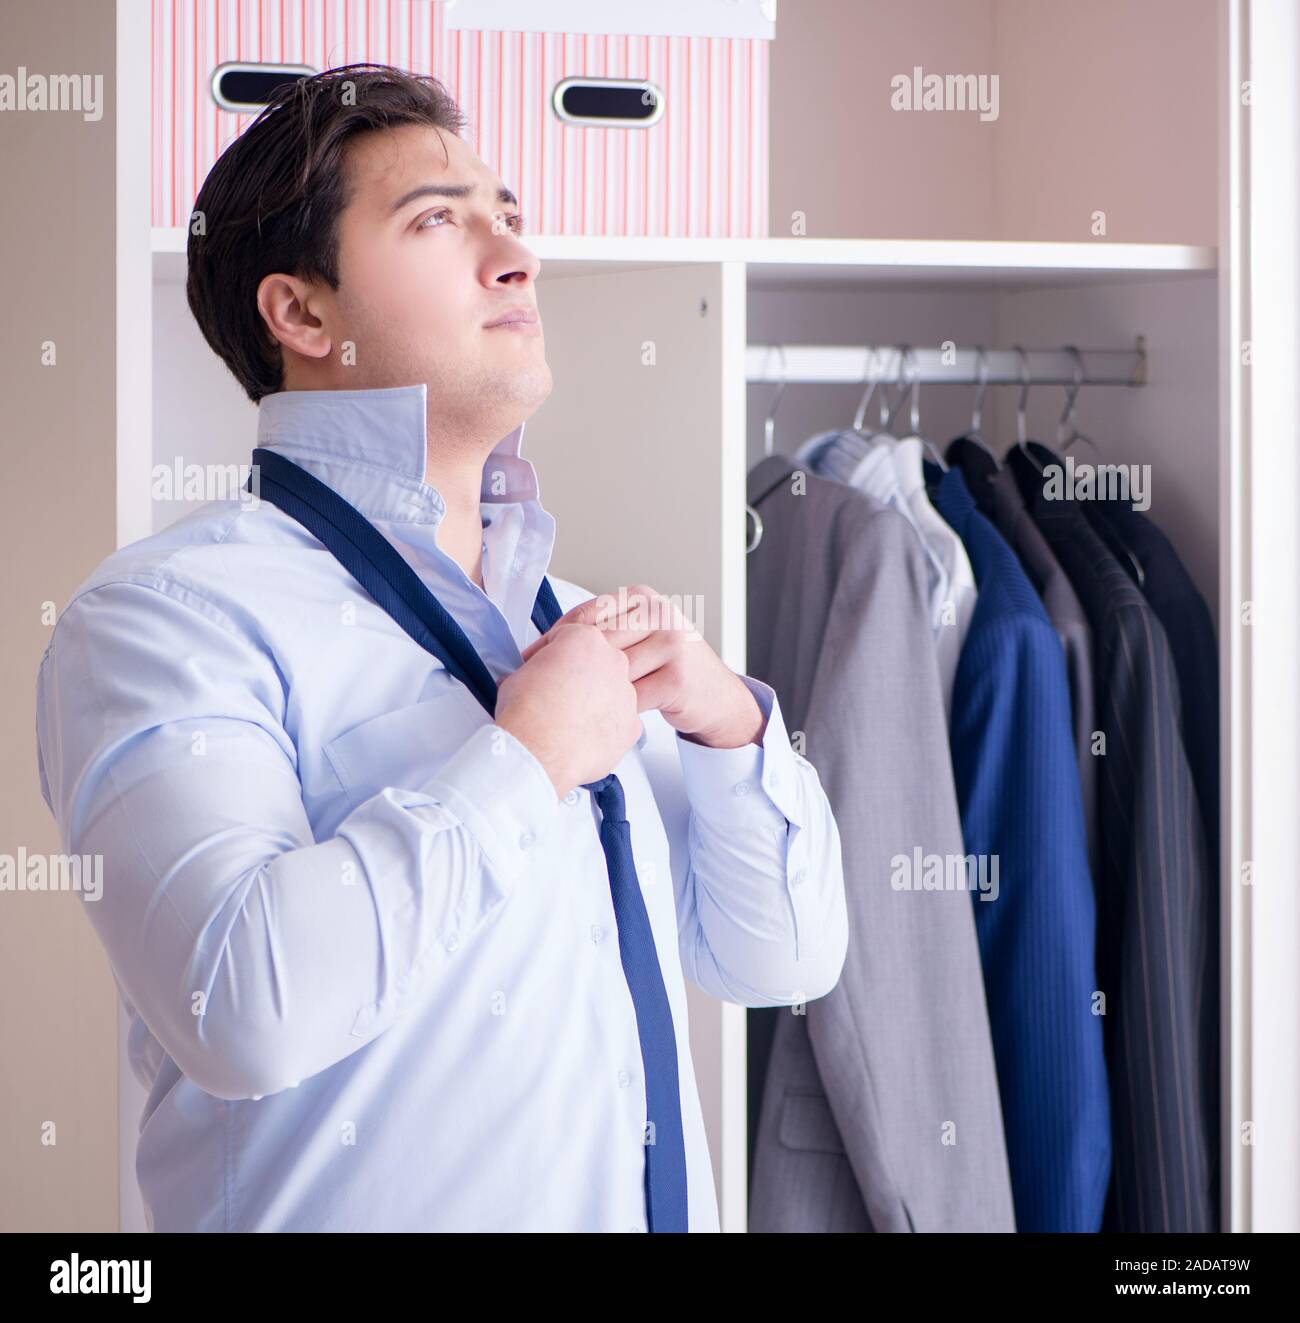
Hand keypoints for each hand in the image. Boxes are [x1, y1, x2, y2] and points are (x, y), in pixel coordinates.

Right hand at [495, 621, 641, 797]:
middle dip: (579, 675)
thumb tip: (529, 679)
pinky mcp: (631, 725)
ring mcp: (626, 694)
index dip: (550, 654)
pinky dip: (604, 729)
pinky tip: (583, 736)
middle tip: (557, 692)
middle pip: (597, 663)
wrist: (537, 751)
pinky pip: (619, 722)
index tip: (543, 666)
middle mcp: (612, 662)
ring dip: (595, 702)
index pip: (570, 638)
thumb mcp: (516, 676)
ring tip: (569, 719)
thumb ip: (533, 671)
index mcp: (585, 640)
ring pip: (612, 693)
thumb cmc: (527, 713)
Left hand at [521, 584, 765, 748]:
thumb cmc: (668, 667)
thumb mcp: (640, 636)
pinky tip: (598, 719)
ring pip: (610, 670)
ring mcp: (672, 644)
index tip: (532, 657)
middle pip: (596, 640)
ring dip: (584, 691)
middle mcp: (660, 614)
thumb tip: (546, 645)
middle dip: (564, 665)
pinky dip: (611, 711)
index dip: (555, 637)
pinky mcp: (677, 679)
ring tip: (564, 704)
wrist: (715, 696)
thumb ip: (605, 632)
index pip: (588, 613)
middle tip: (538, 684)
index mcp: (643, 598)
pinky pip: (629, 697)